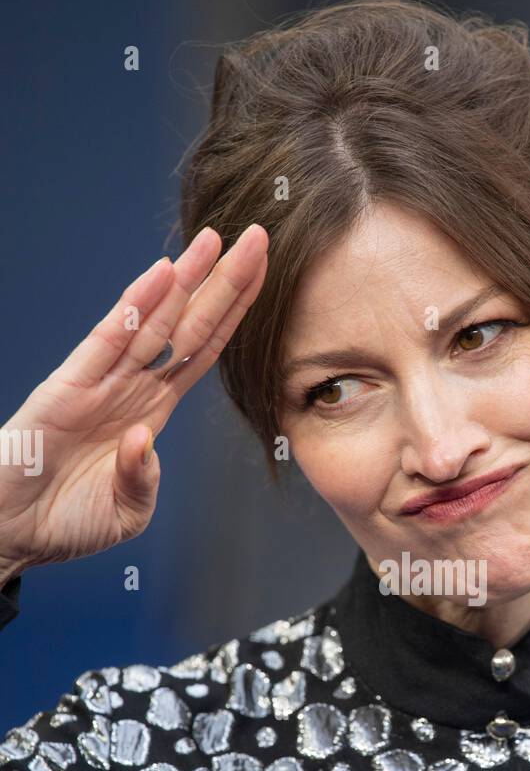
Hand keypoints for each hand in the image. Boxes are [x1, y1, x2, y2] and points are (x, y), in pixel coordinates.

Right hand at [0, 224, 268, 580]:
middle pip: (188, 326)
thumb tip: (144, 442)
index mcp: (151, 413)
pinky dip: (134, 306)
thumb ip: (142, 480)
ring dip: (186, 281)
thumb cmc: (65, 521)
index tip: (263, 277)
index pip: (202, 353)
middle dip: (223, 283)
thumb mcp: (126, 513)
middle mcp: (131, 389)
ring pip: (154, 322)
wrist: (9, 531)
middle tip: (257, 239)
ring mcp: (101, 383)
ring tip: (215, 240)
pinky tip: (161, 275)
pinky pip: (108, 339)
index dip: (234, 316)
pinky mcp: (69, 386)